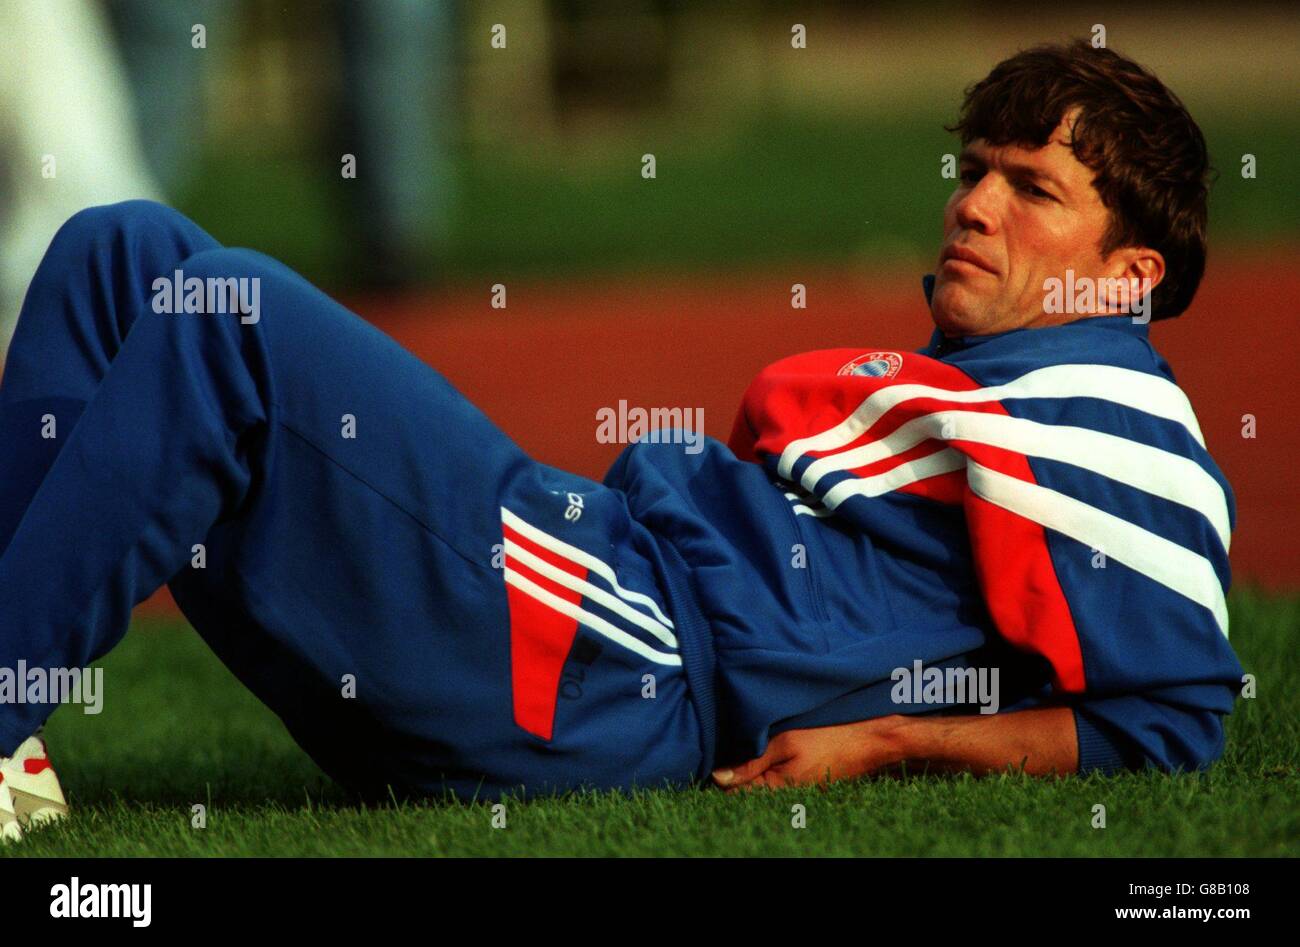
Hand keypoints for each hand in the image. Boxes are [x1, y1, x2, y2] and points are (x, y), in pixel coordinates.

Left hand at [711, 716, 908, 791]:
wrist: (868, 740)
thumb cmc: (827, 738)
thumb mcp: (785, 743)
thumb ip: (751, 761)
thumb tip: (718, 777)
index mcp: (776, 789)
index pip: (735, 793)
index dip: (723, 777)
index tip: (713, 757)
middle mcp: (785, 797)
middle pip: (747, 791)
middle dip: (735, 775)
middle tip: (728, 749)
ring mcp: (796, 792)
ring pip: (761, 785)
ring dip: (752, 771)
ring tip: (747, 748)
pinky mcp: (804, 784)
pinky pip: (777, 781)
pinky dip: (768, 770)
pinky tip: (768, 752)